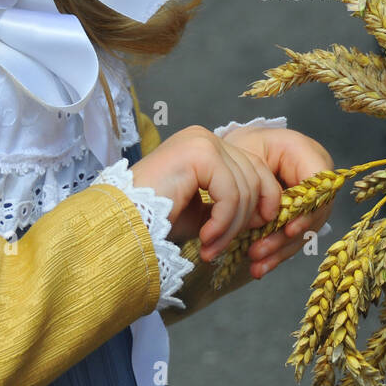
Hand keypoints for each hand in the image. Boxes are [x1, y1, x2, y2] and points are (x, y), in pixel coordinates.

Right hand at [129, 125, 282, 260]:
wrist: (120, 225)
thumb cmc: (154, 221)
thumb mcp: (203, 211)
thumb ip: (231, 204)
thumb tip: (265, 212)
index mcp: (207, 146)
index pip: (254, 167)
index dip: (264, 200)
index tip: (255, 230)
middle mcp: (205, 137)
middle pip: (254, 176)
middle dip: (245, 218)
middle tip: (223, 246)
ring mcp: (202, 141)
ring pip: (245, 188)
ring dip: (231, 227)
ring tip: (211, 247)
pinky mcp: (199, 153)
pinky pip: (230, 192)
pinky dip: (223, 222)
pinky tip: (205, 238)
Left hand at [215, 125, 333, 277]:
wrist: (240, 152)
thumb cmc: (244, 147)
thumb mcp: (248, 153)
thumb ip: (260, 181)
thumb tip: (266, 219)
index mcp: (307, 153)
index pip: (320, 184)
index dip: (307, 210)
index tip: (287, 230)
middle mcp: (317, 178)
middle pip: (313, 214)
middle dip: (285, 237)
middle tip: (258, 250)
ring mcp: (313, 199)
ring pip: (304, 231)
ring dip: (279, 251)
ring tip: (255, 263)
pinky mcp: (302, 216)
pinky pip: (294, 238)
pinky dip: (276, 254)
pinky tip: (260, 267)